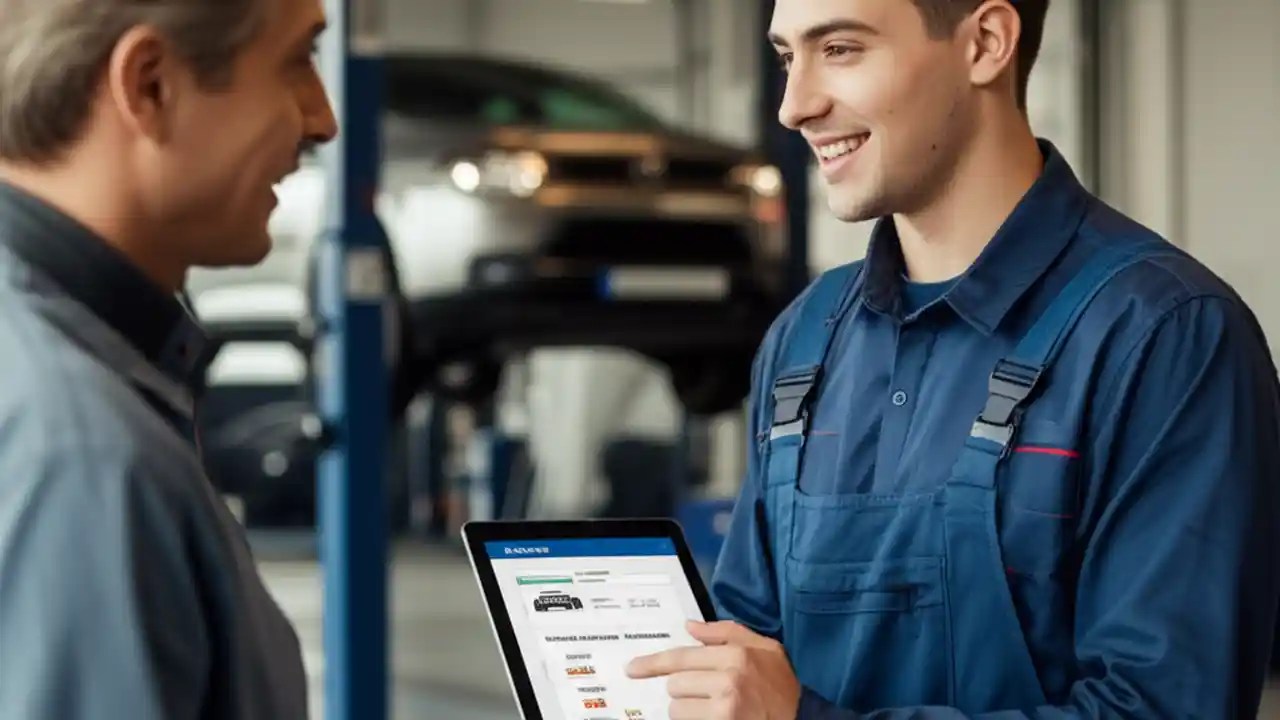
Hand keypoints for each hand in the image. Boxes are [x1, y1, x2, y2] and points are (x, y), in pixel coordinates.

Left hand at [626, 620, 800, 719]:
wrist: (803, 718)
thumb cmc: (781, 685)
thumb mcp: (764, 648)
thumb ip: (726, 633)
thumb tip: (690, 626)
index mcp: (736, 655)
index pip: (681, 657)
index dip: (652, 663)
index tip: (633, 669)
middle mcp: (728, 680)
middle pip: (676, 685)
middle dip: (686, 690)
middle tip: (706, 694)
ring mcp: (725, 708)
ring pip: (678, 709)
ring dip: (689, 711)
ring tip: (713, 709)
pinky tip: (714, 716)